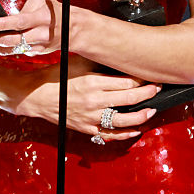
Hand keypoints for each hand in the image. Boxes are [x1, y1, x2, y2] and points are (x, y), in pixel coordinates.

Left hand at [0, 0, 61, 54]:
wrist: (73, 30)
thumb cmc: (55, 12)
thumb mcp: (42, 2)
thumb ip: (24, 9)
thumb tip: (5, 16)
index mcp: (41, 19)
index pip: (18, 23)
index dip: (1, 24)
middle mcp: (38, 35)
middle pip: (9, 41)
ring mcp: (36, 47)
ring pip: (7, 50)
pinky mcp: (33, 53)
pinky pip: (11, 52)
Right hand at [14, 55, 159, 139]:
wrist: (36, 95)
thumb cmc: (56, 76)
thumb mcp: (77, 63)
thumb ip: (98, 63)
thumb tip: (118, 59)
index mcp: (92, 82)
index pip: (125, 82)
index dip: (141, 79)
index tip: (149, 75)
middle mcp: (94, 101)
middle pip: (129, 99)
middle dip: (147, 93)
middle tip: (156, 88)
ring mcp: (91, 117)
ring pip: (123, 120)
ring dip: (141, 115)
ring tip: (152, 110)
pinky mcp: (86, 128)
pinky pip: (110, 134)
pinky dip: (125, 134)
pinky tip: (136, 129)